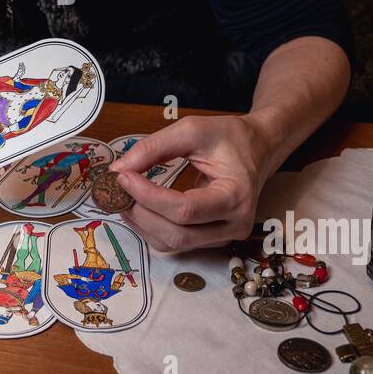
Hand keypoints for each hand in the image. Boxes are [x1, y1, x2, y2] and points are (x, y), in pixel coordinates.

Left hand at [109, 115, 273, 253]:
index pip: (185, 209)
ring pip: (172, 243)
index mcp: (237, 196)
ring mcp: (224, 236)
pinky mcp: (211, 239)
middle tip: (115, 190)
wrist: (257, 149)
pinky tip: (137, 206)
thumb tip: (119, 170)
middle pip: (177, 233)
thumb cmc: (229, 138)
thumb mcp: (192, 130)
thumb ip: (153, 148)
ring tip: (122, 197)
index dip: (148, 196)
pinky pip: (175, 242)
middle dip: (140, 213)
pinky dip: (150, 227)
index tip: (122, 176)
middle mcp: (234, 224)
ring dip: (141, 223)